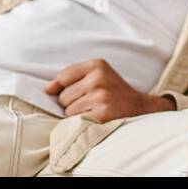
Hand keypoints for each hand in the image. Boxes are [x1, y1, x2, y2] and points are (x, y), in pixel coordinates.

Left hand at [46, 58, 173, 121]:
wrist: (139, 107)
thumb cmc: (112, 92)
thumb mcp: (97, 75)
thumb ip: (70, 77)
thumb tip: (48, 89)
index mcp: (97, 65)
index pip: (63, 77)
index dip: (64, 88)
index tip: (78, 92)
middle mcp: (99, 78)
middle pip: (63, 96)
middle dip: (72, 102)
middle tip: (91, 102)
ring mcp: (101, 96)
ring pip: (68, 110)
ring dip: (77, 114)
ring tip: (94, 110)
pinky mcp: (103, 113)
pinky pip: (76, 121)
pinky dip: (82, 123)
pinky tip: (96, 118)